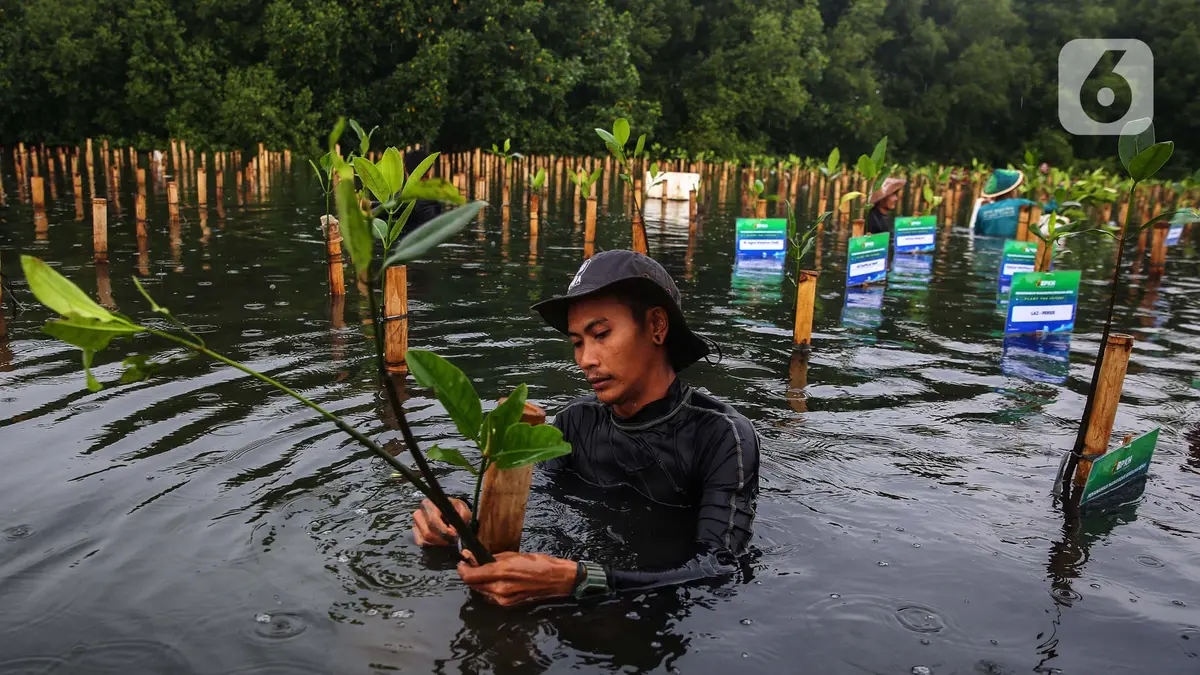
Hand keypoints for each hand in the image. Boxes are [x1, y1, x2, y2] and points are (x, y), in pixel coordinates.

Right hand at [412, 498, 471, 546]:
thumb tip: (454, 529)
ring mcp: (416, 523)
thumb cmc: (455, 509)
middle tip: (453, 540)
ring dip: (439, 542)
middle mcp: (420, 513)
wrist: (451, 511)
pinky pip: (421, 542)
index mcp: (430, 504)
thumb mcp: (462, 508)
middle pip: (428, 532)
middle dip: (442, 539)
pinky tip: (441, 541)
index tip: (454, 534)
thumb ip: (463, 516)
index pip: (433, 520)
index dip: (444, 530)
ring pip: (425, 539)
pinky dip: (432, 544)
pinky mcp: (416, 532)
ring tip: (449, 540)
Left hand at [457, 551, 577, 605]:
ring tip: (483, 571)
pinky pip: (490, 597)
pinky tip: (494, 580)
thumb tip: (473, 556)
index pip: (470, 576)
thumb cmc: (538, 562)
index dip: (462, 569)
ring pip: (481, 591)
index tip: (462, 562)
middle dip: (469, 574)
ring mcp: (503, 600)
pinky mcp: (508, 605)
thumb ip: (492, 558)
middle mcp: (500, 589)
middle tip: (470, 563)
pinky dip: (488, 588)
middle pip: (473, 585)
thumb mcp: (513, 555)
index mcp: (501, 573)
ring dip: (478, 581)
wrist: (555, 580)